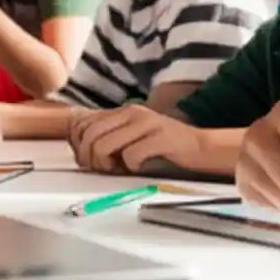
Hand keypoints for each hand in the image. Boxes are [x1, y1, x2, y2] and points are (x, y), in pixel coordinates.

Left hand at [69, 104, 199, 173]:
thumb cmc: (164, 147)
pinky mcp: (159, 138)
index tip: (90, 160)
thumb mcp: (132, 136)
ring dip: (106, 165)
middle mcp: (132, 112)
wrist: (200, 147)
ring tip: (120, 169)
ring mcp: (146, 124)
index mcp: (123, 111)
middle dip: (89, 158)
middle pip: (89, 136)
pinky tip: (140, 167)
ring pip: (103, 145)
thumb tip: (81, 151)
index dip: (78, 146)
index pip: (81, 123)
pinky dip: (131, 168)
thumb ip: (110, 136)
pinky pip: (130, 156)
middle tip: (104, 169)